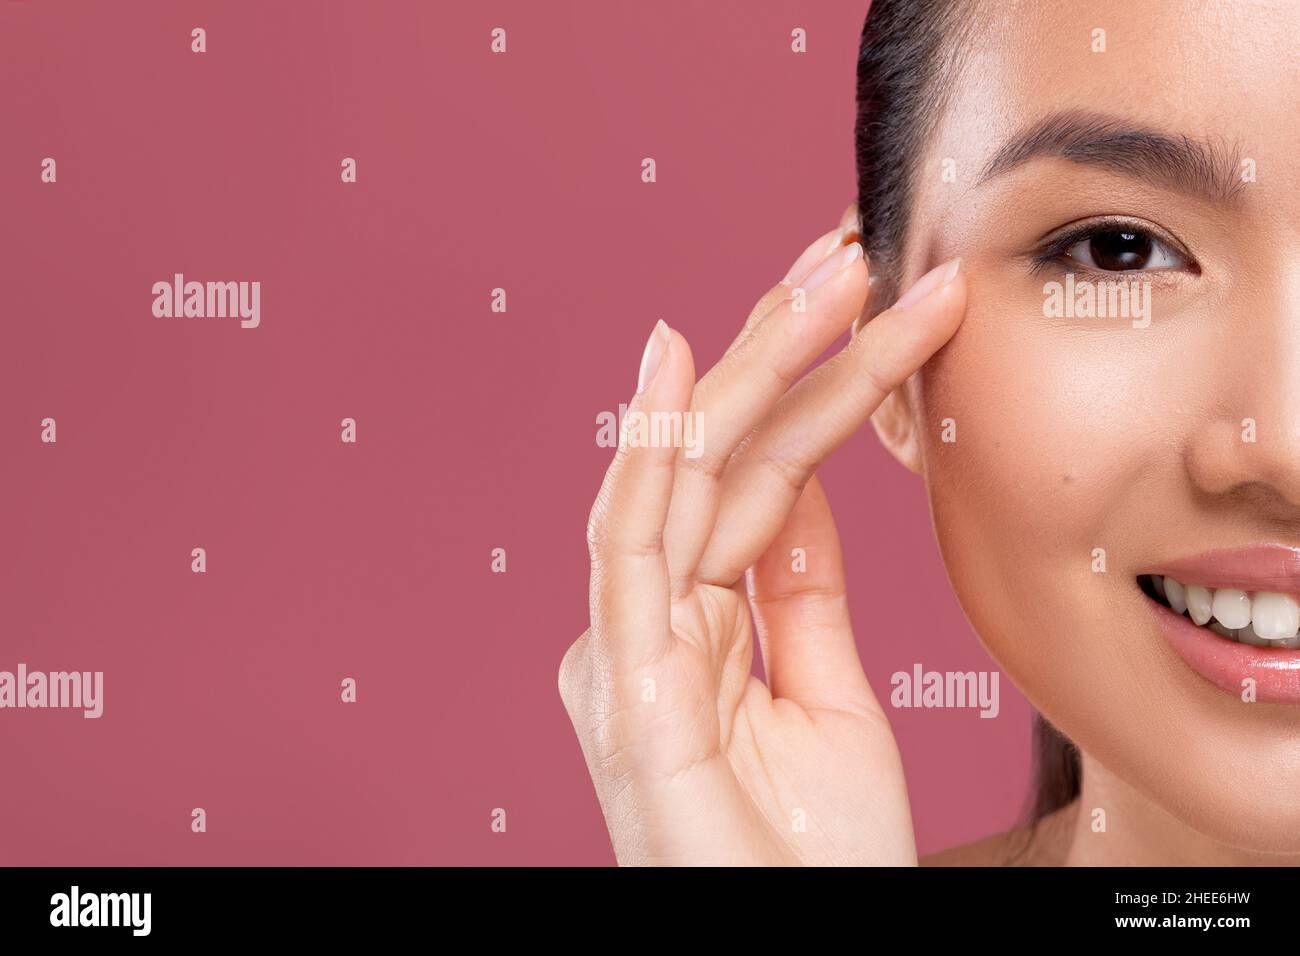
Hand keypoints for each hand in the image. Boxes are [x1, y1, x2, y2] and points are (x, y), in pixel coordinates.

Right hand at [560, 220, 966, 864]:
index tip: (864, 309)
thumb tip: (808, 487)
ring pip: (686, 475)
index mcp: (694, 627)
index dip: (810, 390)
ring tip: (822, 278)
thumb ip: (801, 589)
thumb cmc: (813, 853)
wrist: (798, 945)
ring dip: (754, 369)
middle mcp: (650, 623)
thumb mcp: (826, 692)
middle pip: (718, 459)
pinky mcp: (628, 683)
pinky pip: (632, 542)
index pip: (756, 481)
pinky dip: (651, 448)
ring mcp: (631, 648)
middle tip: (849, 257)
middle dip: (785, 349)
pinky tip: (677, 358)